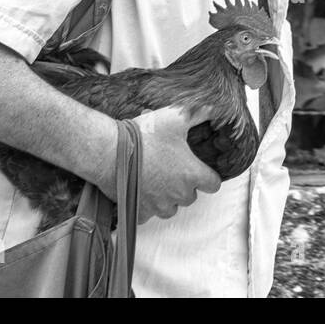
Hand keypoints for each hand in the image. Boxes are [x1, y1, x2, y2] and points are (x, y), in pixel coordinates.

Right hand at [129, 105, 221, 221]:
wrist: (110, 150)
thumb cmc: (144, 134)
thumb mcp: (176, 117)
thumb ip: (199, 114)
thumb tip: (215, 108)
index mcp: (191, 174)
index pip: (213, 185)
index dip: (209, 176)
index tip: (200, 169)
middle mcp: (178, 194)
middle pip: (191, 197)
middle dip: (185, 185)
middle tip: (172, 168)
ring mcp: (158, 206)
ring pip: (171, 209)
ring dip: (167, 198)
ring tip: (156, 179)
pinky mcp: (139, 211)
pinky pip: (148, 215)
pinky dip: (146, 206)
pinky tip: (140, 190)